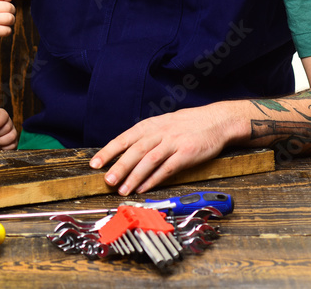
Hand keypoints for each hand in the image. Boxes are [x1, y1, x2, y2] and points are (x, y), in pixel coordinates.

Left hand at [88, 103, 242, 194]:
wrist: (216, 120)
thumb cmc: (187, 124)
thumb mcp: (162, 124)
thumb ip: (145, 137)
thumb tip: (124, 151)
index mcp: (150, 125)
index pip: (124, 139)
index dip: (108, 152)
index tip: (95, 163)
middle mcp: (159, 133)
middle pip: (134, 151)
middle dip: (118, 167)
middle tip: (107, 181)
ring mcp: (173, 143)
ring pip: (148, 161)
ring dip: (134, 177)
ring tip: (123, 189)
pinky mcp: (186, 154)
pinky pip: (167, 168)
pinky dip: (154, 179)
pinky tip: (144, 188)